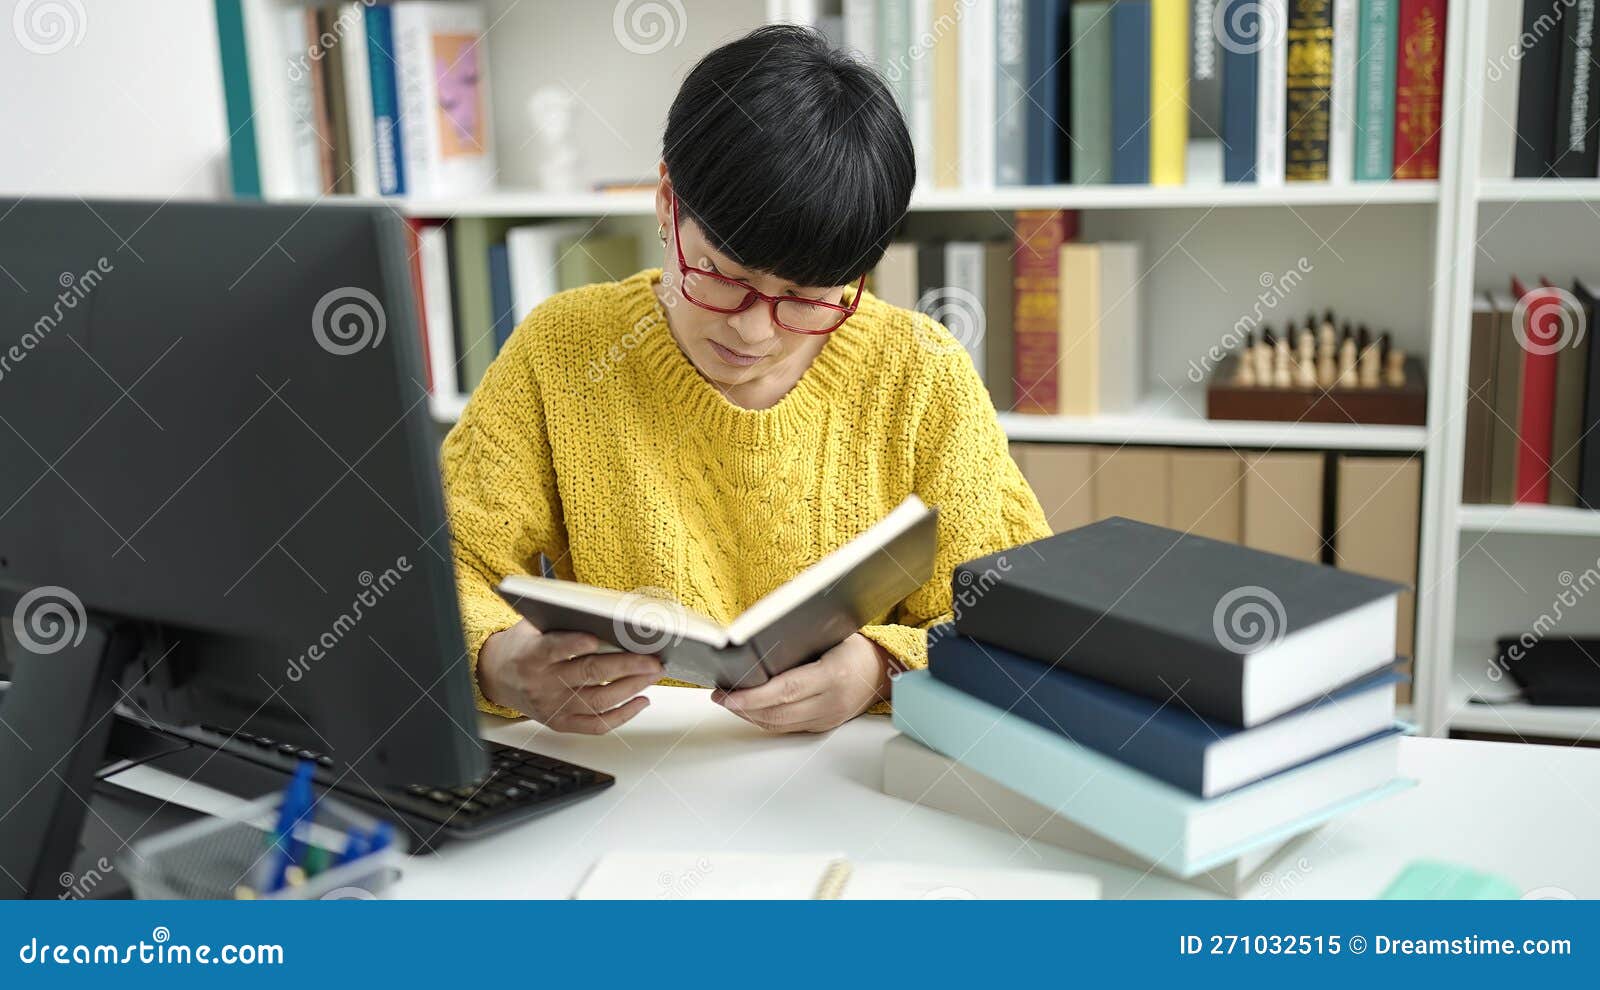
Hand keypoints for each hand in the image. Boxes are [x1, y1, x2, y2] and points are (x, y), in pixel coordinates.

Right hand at [477, 621, 663, 733]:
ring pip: (599, 700)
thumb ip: (563, 622)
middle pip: (589, 674)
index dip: (574, 644)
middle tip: (653, 659)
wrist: (497, 677)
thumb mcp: (534, 626)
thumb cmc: (524, 647)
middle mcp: (543, 683)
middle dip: (627, 665)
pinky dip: (623, 715)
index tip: (595, 637)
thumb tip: (607, 616)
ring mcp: (553, 706)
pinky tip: (641, 700)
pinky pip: (597, 725)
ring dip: (632, 687)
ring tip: (654, 674)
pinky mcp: (561, 723)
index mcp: (532, 654)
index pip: (555, 648)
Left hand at [712, 633, 895, 733]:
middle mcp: (830, 702)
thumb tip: (756, 643)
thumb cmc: (854, 647)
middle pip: (777, 713)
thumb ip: (798, 642)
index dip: (752, 696)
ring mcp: (826, 718)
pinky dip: (764, 719)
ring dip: (749, 715)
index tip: (727, 694)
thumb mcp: (831, 634)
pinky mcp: (822, 726)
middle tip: (719, 696)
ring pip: (778, 725)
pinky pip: (786, 728)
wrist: (881, 671)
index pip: (785, 690)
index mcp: (832, 676)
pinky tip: (749, 709)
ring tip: (728, 701)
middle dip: (742, 707)